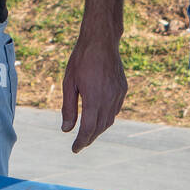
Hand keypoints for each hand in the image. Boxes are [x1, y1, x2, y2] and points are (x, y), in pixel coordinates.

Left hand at [61, 29, 127, 151]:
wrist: (102, 39)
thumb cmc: (81, 59)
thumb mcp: (69, 82)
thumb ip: (68, 108)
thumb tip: (66, 129)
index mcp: (94, 98)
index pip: (88, 129)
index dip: (81, 141)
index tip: (74, 149)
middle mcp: (109, 99)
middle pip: (100, 127)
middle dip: (89, 138)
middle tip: (79, 145)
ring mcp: (118, 94)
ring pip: (109, 120)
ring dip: (99, 129)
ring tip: (88, 134)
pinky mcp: (123, 88)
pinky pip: (115, 109)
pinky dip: (106, 117)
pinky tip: (99, 117)